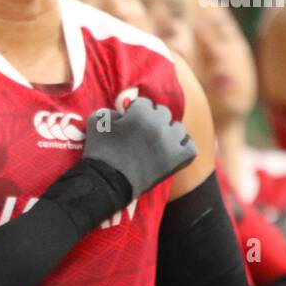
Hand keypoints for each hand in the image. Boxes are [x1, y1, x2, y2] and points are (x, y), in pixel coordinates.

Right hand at [82, 96, 197, 198]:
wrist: (106, 183)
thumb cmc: (99, 151)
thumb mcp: (95, 121)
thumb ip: (111, 110)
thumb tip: (123, 111)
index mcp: (140, 113)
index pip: (144, 103)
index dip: (135, 111)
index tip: (129, 121)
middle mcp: (159, 125)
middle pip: (163, 113)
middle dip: (152, 119)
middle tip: (142, 132)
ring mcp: (170, 143)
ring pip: (178, 128)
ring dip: (168, 132)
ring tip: (157, 142)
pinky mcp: (177, 160)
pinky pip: (190, 147)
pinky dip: (183, 148)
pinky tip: (172, 151)